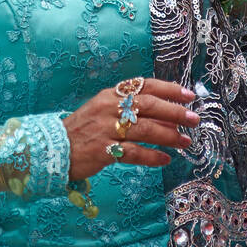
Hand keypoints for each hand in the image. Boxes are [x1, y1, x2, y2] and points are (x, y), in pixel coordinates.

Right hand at [62, 78, 197, 180]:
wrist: (52, 148)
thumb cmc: (83, 130)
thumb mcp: (103, 111)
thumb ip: (129, 109)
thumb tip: (165, 115)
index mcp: (110, 95)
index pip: (143, 86)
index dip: (168, 89)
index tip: (188, 95)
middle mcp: (109, 108)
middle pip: (148, 105)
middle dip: (174, 112)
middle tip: (194, 119)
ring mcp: (105, 129)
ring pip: (145, 129)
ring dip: (169, 136)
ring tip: (185, 141)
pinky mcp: (102, 150)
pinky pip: (133, 153)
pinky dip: (151, 156)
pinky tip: (165, 160)